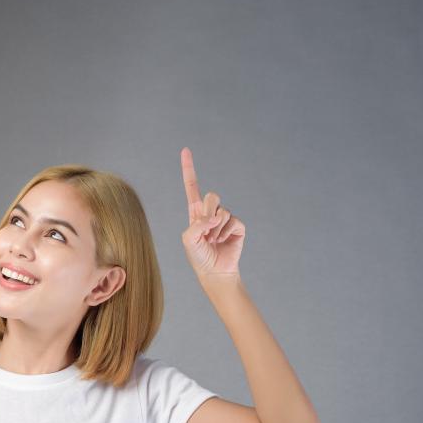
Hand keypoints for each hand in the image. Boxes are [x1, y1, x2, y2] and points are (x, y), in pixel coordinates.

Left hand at [180, 146, 245, 278]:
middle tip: (206, 229)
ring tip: (213, 241)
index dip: (189, 168)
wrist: (215, 271)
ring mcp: (224, 218)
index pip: (192, 187)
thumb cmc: (199, 256)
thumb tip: (214, 216)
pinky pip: (232, 220)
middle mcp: (210, 212)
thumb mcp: (189, 240)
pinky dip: (225, 232)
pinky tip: (223, 241)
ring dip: (215, 229)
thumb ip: (197, 225)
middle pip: (211, 196)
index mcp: (195, 212)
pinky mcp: (237, 226)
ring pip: (221, 211)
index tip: (185, 150)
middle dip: (208, 212)